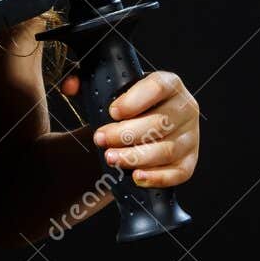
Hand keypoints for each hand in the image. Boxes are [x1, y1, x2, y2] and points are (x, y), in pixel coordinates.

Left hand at [59, 66, 199, 186]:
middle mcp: (185, 108)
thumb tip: (68, 86)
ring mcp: (190, 136)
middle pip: (160, 122)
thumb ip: (85, 83)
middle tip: (100, 139)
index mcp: (169, 84)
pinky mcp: (190, 161)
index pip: (157, 87)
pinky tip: (136, 177)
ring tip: (110, 158)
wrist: (141, 130)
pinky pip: (179, 173)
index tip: (112, 112)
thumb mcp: (108, 90)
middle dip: (126, 133)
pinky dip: (158, 177)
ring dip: (136, 156)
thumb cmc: (125, 108)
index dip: (135, 100)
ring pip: (166, 149)